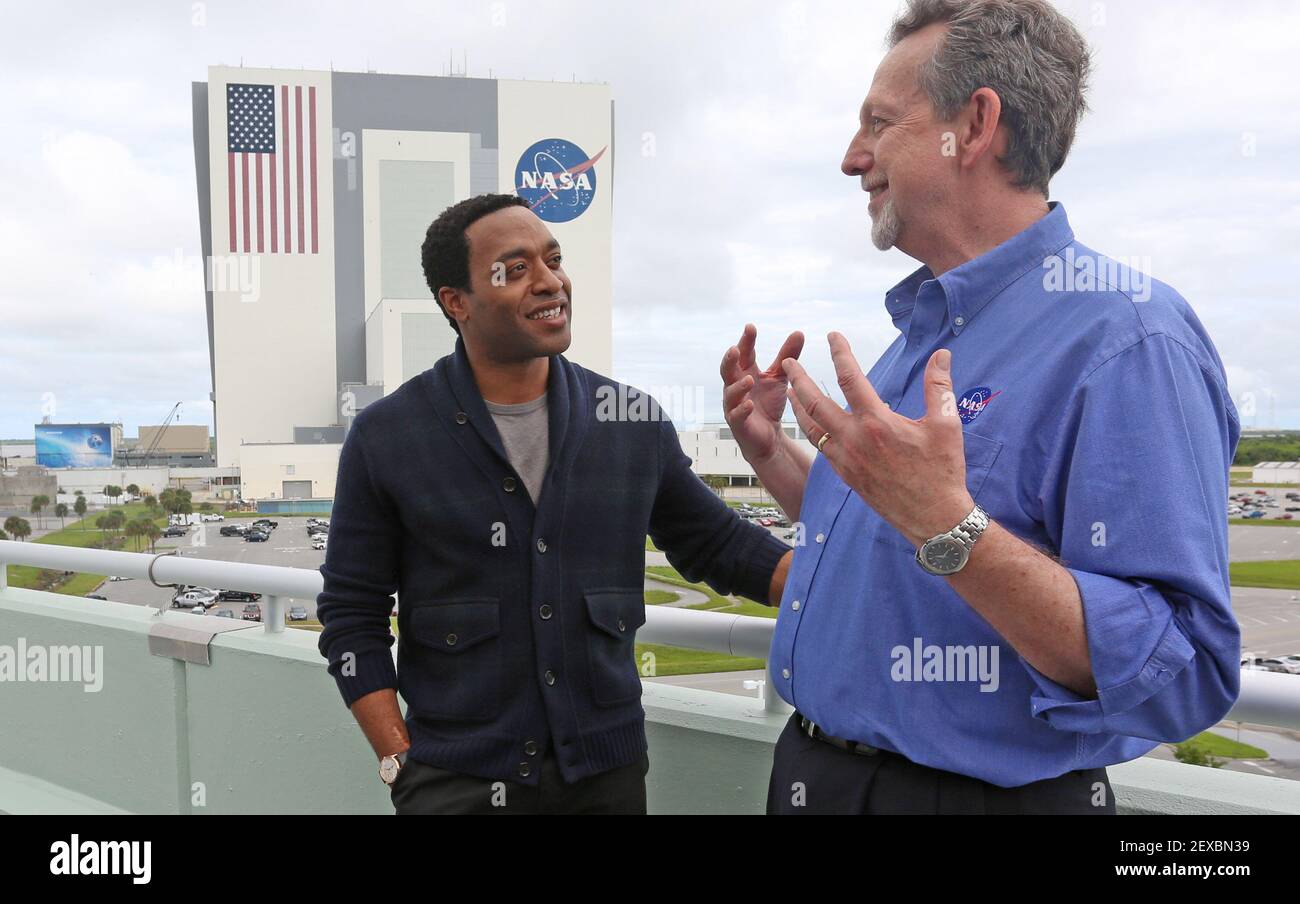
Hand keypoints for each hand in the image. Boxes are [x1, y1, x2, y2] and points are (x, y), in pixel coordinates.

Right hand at [720, 324, 804, 463]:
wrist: (769, 436)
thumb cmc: (769, 403)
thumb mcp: (779, 377)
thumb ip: (787, 356)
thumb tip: (799, 332)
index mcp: (745, 372)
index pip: (743, 353)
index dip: (746, 341)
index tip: (750, 327)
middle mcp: (735, 386)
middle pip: (727, 370)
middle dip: (730, 360)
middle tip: (735, 349)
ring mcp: (734, 405)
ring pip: (730, 393)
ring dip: (738, 386)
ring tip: (749, 379)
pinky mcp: (738, 423)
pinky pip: (736, 415)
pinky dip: (742, 409)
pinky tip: (749, 404)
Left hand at [782, 332, 973, 545]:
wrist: (933, 519)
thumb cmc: (942, 471)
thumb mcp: (946, 425)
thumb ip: (939, 387)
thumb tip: (941, 355)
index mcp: (877, 422)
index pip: (851, 379)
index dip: (840, 353)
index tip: (832, 336)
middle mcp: (854, 440)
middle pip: (816, 402)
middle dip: (799, 379)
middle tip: (788, 363)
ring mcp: (846, 459)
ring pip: (811, 427)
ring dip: (798, 406)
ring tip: (790, 390)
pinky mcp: (845, 475)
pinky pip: (820, 447)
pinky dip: (811, 431)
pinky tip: (811, 423)